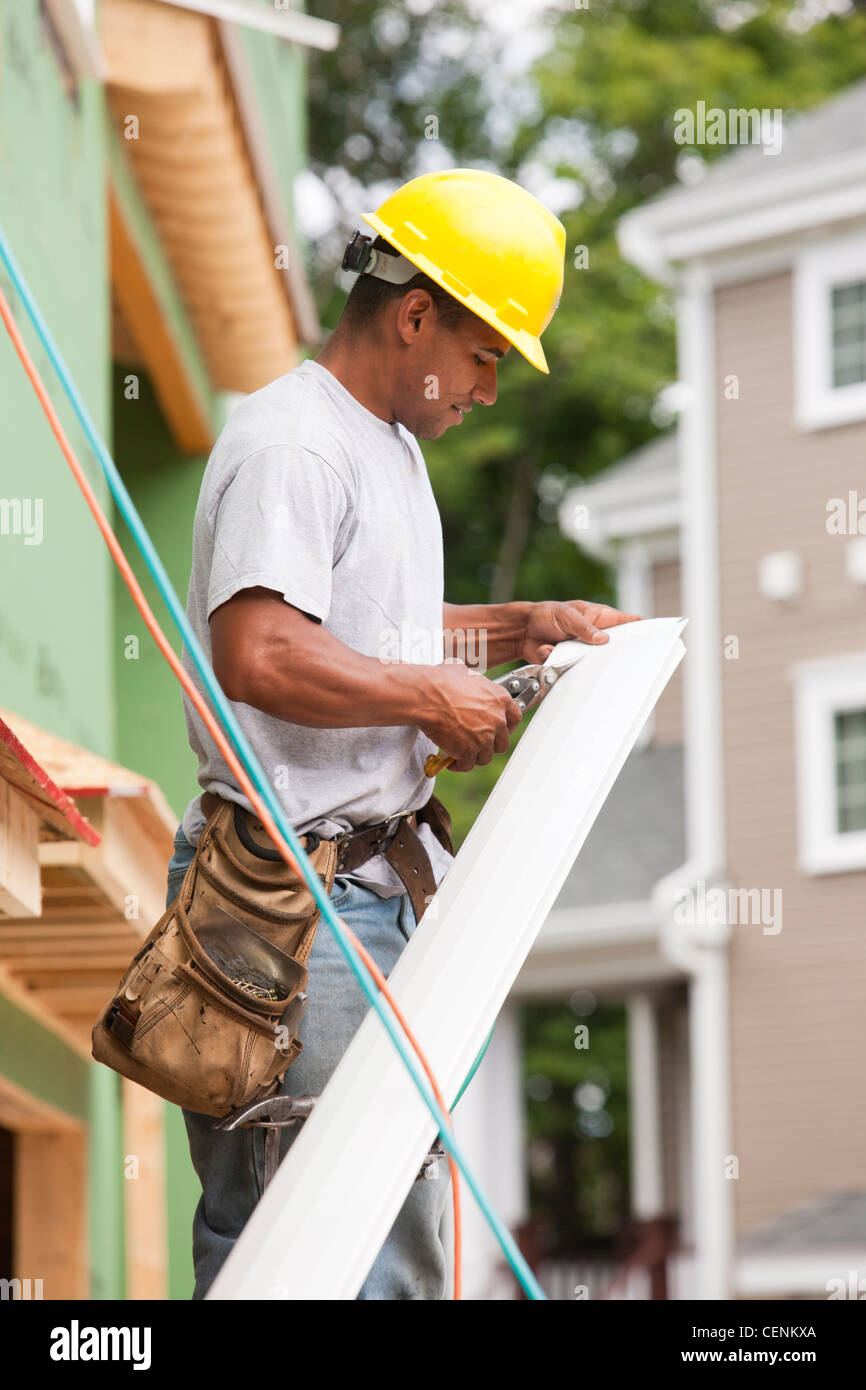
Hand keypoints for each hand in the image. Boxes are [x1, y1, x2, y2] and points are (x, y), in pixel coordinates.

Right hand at [418, 660, 521, 771]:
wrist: (427, 696)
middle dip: (490, 745)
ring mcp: (484, 738)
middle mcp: (497, 720)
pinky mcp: (468, 751)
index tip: (499, 730)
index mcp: (500, 699)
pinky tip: (451, 761)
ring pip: (485, 757)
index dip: (506, 727)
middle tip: (477, 743)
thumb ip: (472, 681)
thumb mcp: (463, 672)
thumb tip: (464, 677)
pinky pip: (467, 765)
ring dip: (474, 756)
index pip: (515, 719)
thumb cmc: (441, 681)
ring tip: (462, 753)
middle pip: (502, 743)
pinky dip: (459, 765)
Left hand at [519, 599, 641, 664]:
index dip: (642, 630)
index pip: (628, 623)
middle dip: (617, 656)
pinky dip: (561, 664)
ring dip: (585, 662)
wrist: (521, 630)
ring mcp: (584, 650)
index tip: (653, 641)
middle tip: (620, 663)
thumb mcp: (566, 615)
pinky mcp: (570, 662)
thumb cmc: (546, 614)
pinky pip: (573, 669)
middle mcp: (595, 635)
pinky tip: (548, 650)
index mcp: (600, 618)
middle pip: (616, 648)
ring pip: (595, 663)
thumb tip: (604, 639)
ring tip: (576, 656)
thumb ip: (584, 627)